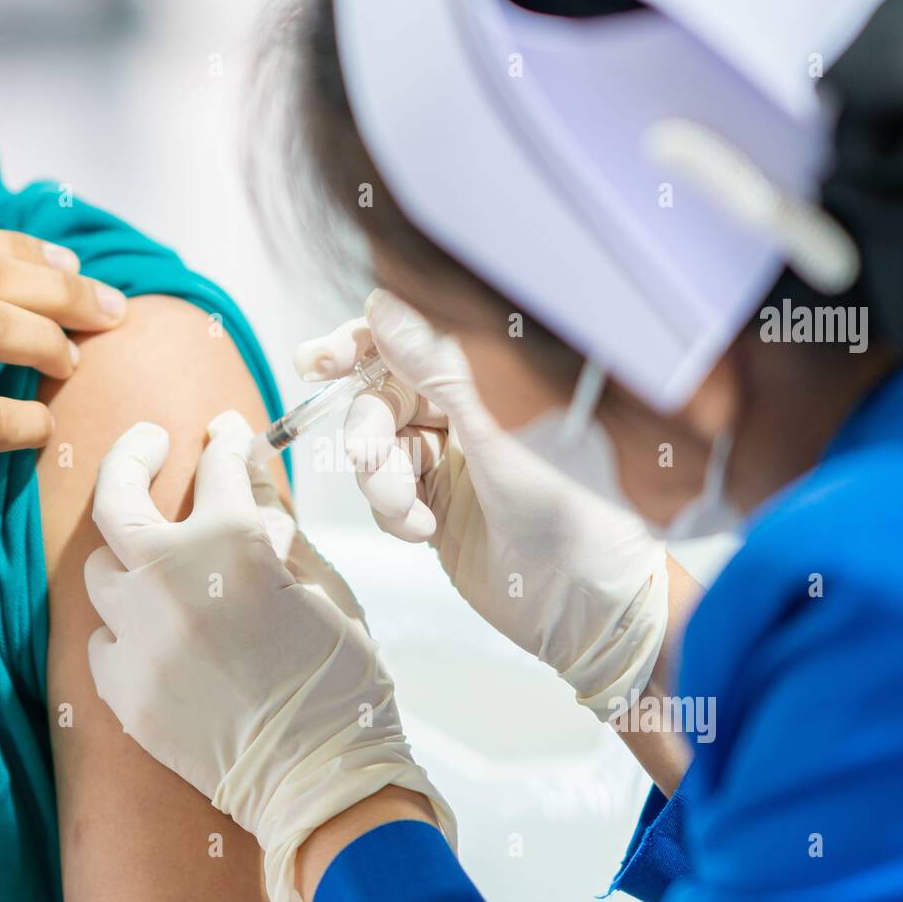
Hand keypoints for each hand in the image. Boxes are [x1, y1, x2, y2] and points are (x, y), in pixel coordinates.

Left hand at [84, 411, 455, 901]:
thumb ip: (276, 523)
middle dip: (130, 457)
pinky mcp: (121, 689)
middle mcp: (170, 583)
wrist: (319, 777)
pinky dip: (129, 625)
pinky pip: (104, 637)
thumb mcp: (322, 586)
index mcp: (234, 547)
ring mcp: (137, 638)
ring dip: (131, 556)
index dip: (225, 441)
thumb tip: (249, 469)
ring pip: (102, 571)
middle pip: (117, 497)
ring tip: (159, 560)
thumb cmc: (338, 678)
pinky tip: (159, 632)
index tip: (224, 432)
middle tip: (149, 444)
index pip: (218, 466)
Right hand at [295, 290, 668, 717]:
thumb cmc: (567, 500)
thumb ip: (435, 367)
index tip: (319, 363)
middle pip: (381, 400)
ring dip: (380, 481)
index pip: (409, 342)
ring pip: (378, 452)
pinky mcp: (436, 509)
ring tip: (408, 511)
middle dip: (366, 430)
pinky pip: (386, 498)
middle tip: (367, 459)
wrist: (584, 597)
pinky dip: (394, 514)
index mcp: (489, 379)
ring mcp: (449, 463)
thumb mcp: (495, 425)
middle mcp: (466, 413)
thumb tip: (381, 304)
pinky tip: (423, 531)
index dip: (358, 347)